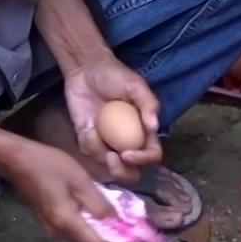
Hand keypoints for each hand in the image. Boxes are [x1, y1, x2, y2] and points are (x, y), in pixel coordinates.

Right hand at [0, 139, 117, 241]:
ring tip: (115, 218)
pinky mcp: (47, 219)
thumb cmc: (48, 165)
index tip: (133, 240)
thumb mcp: (79, 180)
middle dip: (109, 239)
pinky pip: (71, 228)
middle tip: (127, 227)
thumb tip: (116, 221)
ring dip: (98, 231)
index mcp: (67, 223)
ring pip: (80, 237)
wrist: (16, 159)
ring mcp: (50, 226)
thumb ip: (98, 203)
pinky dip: (86, 224)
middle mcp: (57, 231)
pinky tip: (95, 210)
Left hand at [63, 52, 162, 179]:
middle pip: (132, 172)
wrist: (85, 69)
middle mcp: (128, 142)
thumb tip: (154, 127)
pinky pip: (89, 152)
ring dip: (99, 150)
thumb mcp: (135, 84)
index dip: (143, 160)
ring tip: (92, 127)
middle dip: (122, 172)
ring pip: (107, 165)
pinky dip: (87, 142)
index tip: (127, 153)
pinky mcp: (89, 141)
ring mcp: (108, 143)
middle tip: (110, 158)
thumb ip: (148, 103)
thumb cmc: (114, 74)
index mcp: (144, 131)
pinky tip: (86, 124)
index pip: (152, 155)